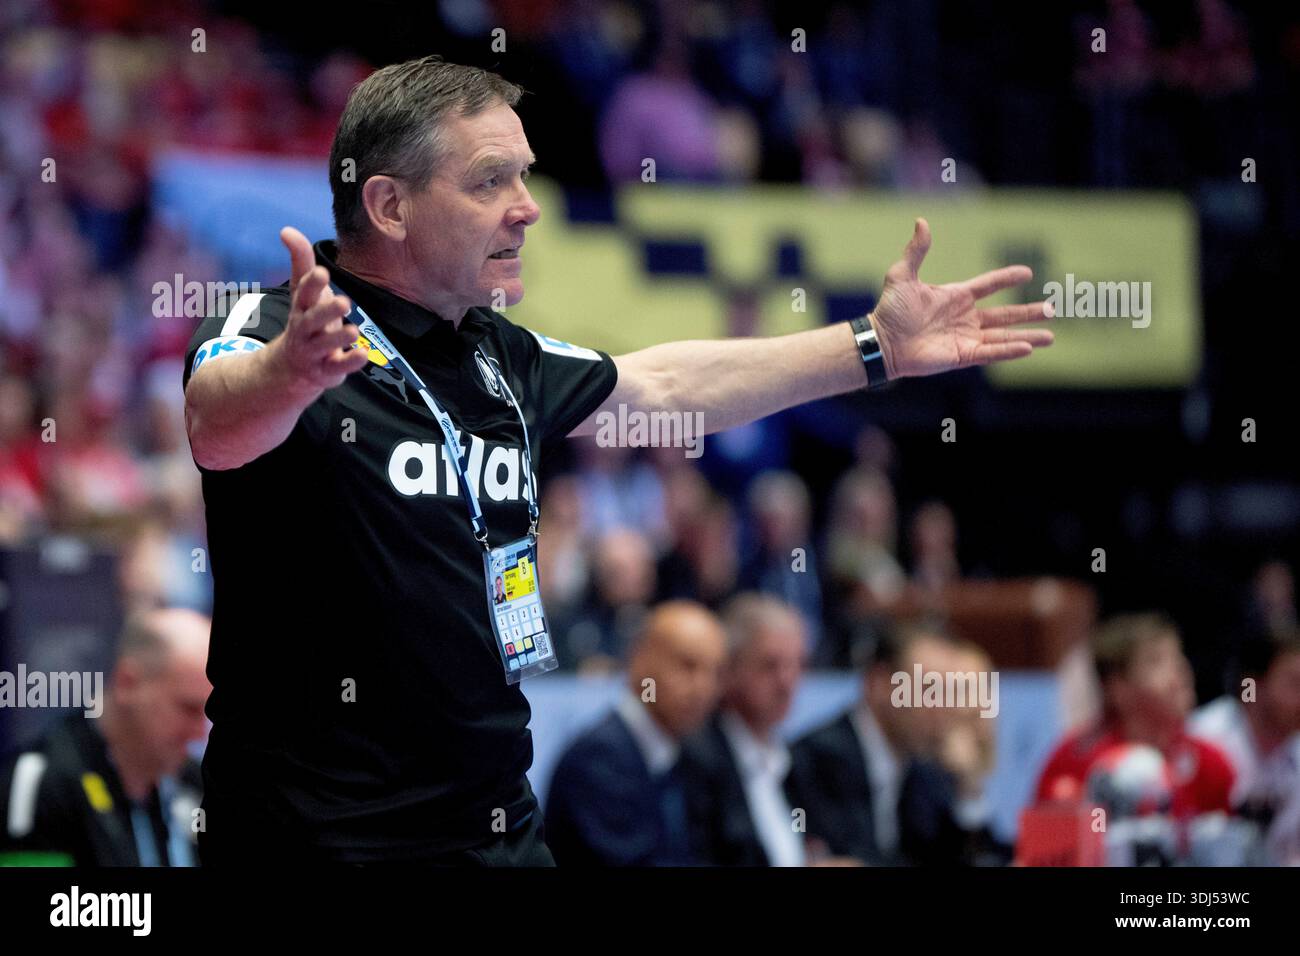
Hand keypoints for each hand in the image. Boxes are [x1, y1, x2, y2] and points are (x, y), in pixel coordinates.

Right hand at [269, 226, 368, 392]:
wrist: (292, 367)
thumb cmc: (305, 320)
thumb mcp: (302, 292)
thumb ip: (300, 261)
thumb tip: (287, 230)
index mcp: (301, 307)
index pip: (304, 293)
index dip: (312, 284)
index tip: (322, 272)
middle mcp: (305, 329)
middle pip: (312, 320)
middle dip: (326, 311)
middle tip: (344, 302)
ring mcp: (314, 351)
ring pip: (324, 345)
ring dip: (338, 338)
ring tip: (353, 330)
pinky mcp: (327, 370)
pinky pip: (337, 367)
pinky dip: (349, 362)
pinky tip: (363, 354)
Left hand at [868, 218, 1054, 379]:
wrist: (882, 340)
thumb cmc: (889, 310)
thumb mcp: (902, 275)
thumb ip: (916, 251)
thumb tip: (922, 221)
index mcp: (956, 297)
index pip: (988, 286)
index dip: (1006, 278)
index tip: (1027, 273)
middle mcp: (965, 318)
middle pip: (1004, 314)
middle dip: (1028, 312)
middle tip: (1052, 308)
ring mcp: (965, 337)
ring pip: (1003, 336)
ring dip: (1027, 336)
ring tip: (1050, 337)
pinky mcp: (962, 355)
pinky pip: (991, 352)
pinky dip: (1009, 350)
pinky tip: (1028, 348)